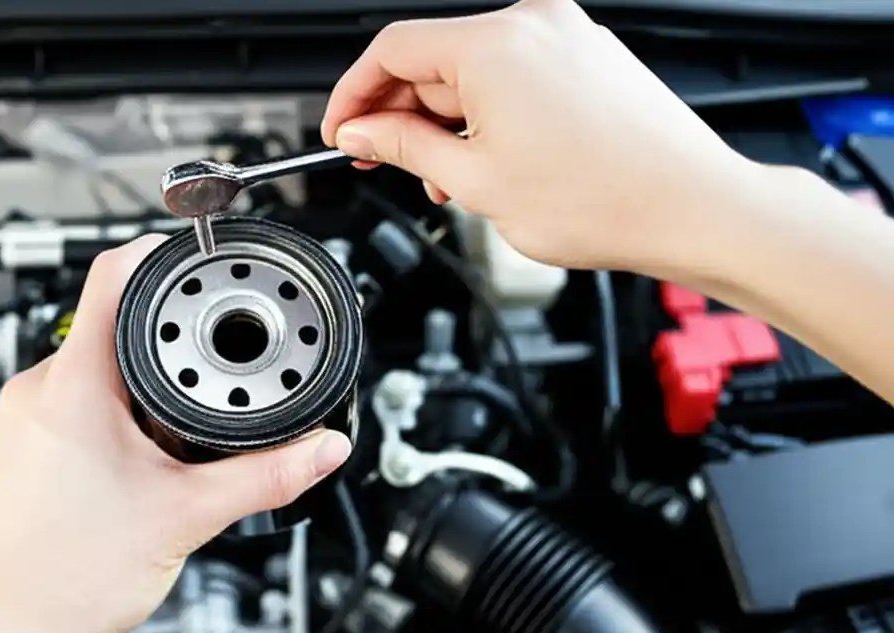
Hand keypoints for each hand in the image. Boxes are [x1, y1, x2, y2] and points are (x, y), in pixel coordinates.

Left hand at [0, 234, 351, 632]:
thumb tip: (321, 447)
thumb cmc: (62, 579)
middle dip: (174, 335)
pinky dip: (121, 412)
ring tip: (187, 417)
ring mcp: (26, 419)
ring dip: (148, 380)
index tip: (205, 255)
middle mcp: (39, 390)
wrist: (3, 630)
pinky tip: (147, 456)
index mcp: (73, 385)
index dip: (167, 252)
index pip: (116, 274)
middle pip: (115, 321)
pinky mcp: (24, 447)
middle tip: (219, 355)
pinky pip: (79, 402)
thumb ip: (265, 476)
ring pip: (99, 367)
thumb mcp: (186, 517)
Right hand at [321, 0, 756, 275]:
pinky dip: (488, 115)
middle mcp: (532, 25)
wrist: (689, 207)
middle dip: (401, 115)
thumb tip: (363, 133)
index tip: (342, 131)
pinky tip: (485, 160)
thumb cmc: (602, 198)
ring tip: (446, 178)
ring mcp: (566, 37)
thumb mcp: (474, 180)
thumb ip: (404, 147)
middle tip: (383, 163)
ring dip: (446, 122)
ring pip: (474, 72)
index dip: (354, 95)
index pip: (392, 50)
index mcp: (495, 45)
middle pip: (434, 59)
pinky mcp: (589, 57)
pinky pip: (515, 76)